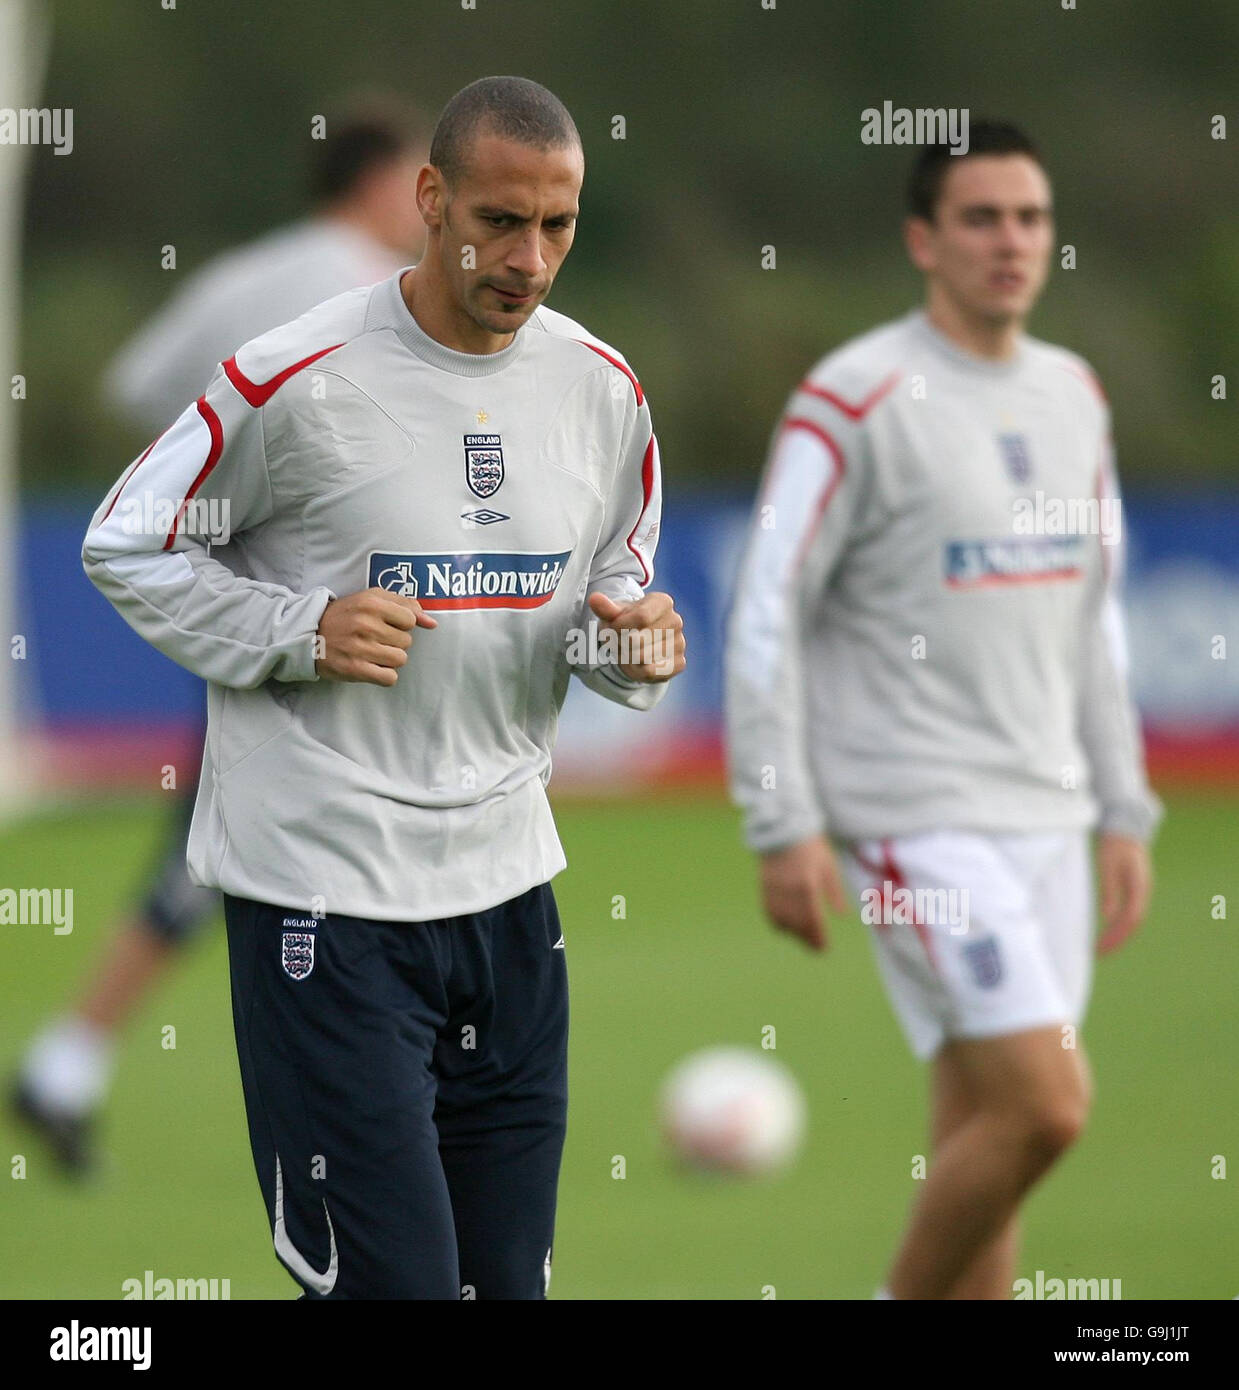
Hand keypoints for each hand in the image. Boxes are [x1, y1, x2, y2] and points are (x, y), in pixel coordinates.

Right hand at [314, 587, 436, 686]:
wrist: (309, 635)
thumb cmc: (346, 615)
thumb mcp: (372, 599)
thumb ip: (405, 605)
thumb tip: (432, 623)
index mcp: (371, 603)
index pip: (410, 619)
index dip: (401, 624)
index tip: (385, 624)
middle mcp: (366, 624)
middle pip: (407, 641)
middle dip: (394, 641)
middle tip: (374, 639)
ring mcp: (360, 648)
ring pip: (400, 659)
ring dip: (390, 659)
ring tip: (373, 652)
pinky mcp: (355, 669)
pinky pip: (390, 678)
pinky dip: (384, 675)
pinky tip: (372, 667)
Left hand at [587, 590, 685, 682]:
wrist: (638, 640)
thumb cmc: (625, 622)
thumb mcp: (614, 614)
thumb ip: (605, 608)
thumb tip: (594, 599)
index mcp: (663, 602)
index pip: (642, 617)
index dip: (620, 627)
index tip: (612, 628)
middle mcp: (675, 621)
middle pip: (639, 639)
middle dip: (619, 643)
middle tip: (616, 642)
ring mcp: (680, 642)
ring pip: (642, 657)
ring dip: (624, 658)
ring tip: (624, 651)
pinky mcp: (679, 663)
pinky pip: (651, 672)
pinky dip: (635, 670)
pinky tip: (633, 663)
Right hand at [759, 835, 848, 952]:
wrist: (783, 828)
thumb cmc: (811, 846)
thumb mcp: (828, 866)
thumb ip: (834, 891)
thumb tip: (843, 915)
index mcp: (807, 886)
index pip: (813, 920)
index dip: (818, 937)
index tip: (824, 949)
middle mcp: (788, 892)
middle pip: (797, 924)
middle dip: (807, 940)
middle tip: (817, 950)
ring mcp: (774, 890)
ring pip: (781, 921)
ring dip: (793, 934)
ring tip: (804, 940)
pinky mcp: (764, 887)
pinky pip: (769, 913)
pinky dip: (778, 923)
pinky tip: (786, 928)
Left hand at [1096, 833, 1151, 954]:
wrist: (1125, 828)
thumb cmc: (1114, 844)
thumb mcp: (1108, 865)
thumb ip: (1109, 890)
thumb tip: (1108, 916)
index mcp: (1139, 887)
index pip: (1131, 918)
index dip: (1116, 935)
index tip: (1101, 947)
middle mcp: (1142, 892)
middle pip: (1132, 923)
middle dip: (1116, 940)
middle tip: (1098, 954)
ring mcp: (1139, 891)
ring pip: (1131, 920)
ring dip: (1118, 935)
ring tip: (1101, 949)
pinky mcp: (1132, 890)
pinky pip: (1127, 913)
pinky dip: (1118, 925)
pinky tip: (1107, 932)